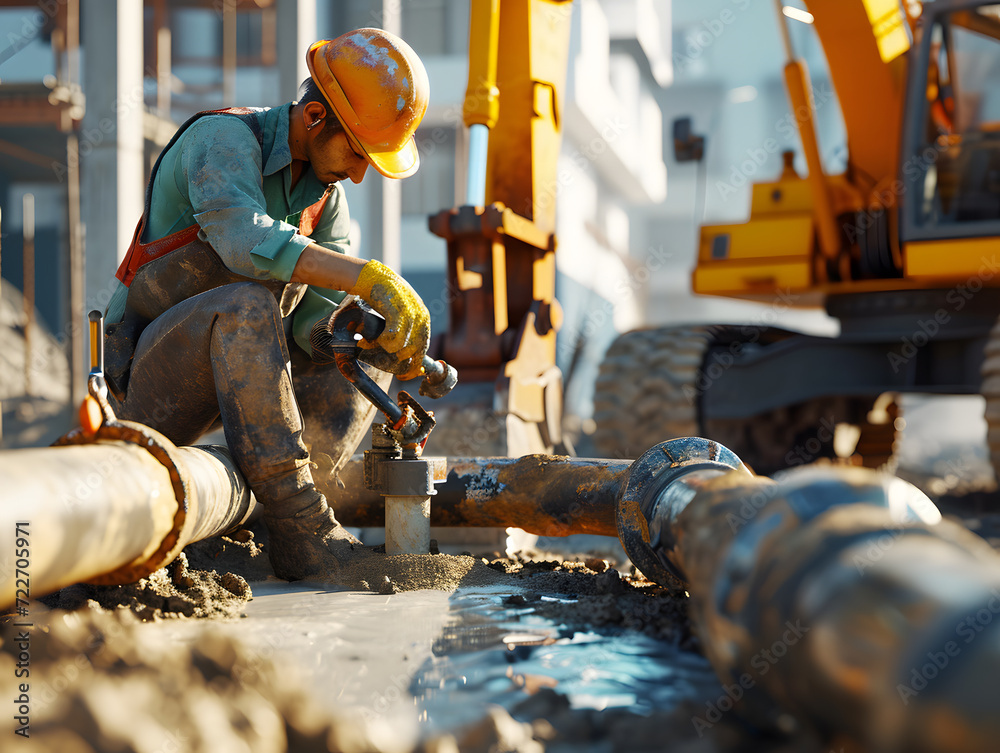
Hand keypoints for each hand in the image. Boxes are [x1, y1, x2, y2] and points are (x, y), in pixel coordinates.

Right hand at [347, 260, 429, 379]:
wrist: (372, 277)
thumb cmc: (384, 297)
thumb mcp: (400, 314)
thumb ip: (404, 330)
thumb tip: (403, 354)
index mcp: (423, 319)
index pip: (423, 347)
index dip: (414, 364)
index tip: (404, 375)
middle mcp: (420, 316)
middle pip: (415, 350)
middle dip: (399, 360)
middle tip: (382, 359)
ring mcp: (410, 313)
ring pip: (403, 346)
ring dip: (386, 349)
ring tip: (371, 344)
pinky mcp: (398, 310)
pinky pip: (393, 336)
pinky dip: (383, 341)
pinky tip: (370, 338)